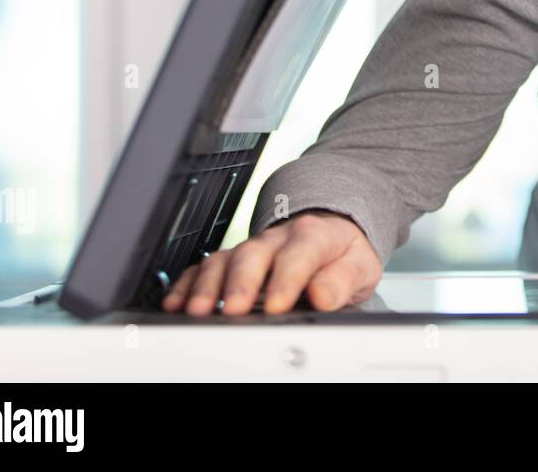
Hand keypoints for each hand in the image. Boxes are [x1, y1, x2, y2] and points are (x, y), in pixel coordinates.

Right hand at [161, 209, 381, 315]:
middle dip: (241, 282)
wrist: (331, 227)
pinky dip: (188, 284)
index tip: (278, 306)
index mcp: (314, 236)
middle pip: (254, 253)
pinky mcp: (233, 258)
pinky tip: (177, 302)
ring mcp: (252, 247)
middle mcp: (278, 238)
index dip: (287, 279)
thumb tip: (323, 296)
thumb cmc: (342, 252)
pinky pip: (206, 266)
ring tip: (198, 310)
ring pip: (225, 259)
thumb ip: (343, 280)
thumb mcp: (360, 265)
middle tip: (235, 310)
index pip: (300, 253)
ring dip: (209, 285)